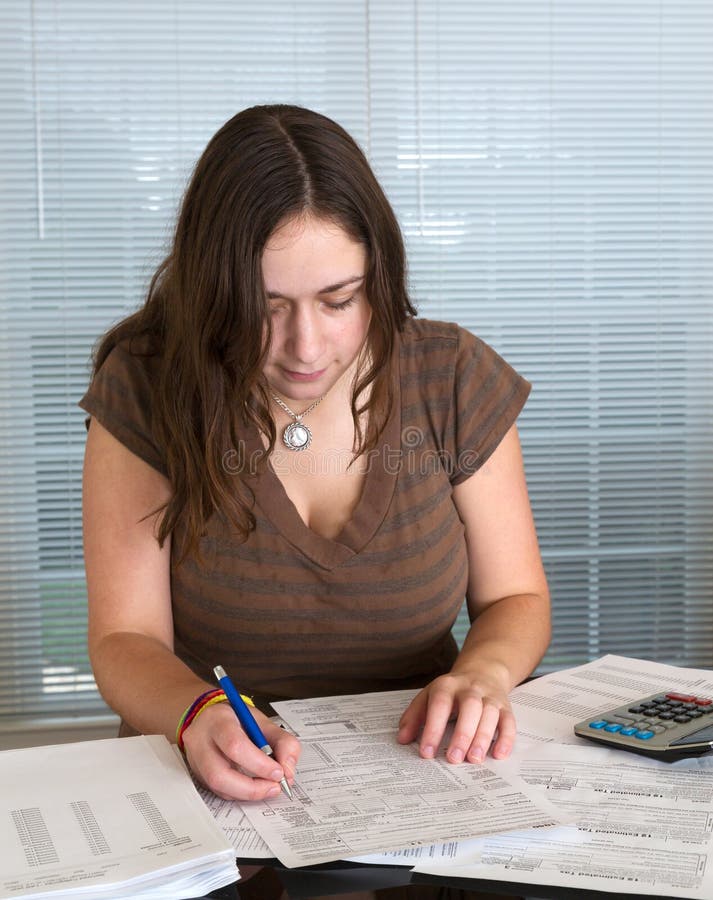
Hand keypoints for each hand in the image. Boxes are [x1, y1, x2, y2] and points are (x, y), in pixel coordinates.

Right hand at [183, 702, 300, 800]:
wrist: (211, 719)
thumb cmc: (236, 719)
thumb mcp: (262, 721)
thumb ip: (282, 742)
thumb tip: (287, 770)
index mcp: (218, 720)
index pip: (235, 745)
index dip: (259, 763)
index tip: (278, 772)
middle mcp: (200, 741)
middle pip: (219, 774)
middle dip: (251, 787)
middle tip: (274, 787)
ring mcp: (196, 760)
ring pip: (216, 788)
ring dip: (247, 793)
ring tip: (267, 788)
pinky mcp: (198, 775)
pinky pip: (219, 792)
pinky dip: (240, 793)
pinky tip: (253, 787)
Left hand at [397, 668, 514, 763]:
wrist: (483, 670)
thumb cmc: (452, 691)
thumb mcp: (429, 696)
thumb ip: (414, 716)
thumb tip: (402, 739)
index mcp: (447, 685)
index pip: (439, 704)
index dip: (433, 728)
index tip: (426, 753)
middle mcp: (470, 688)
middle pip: (469, 707)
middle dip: (462, 734)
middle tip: (453, 759)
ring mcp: (489, 697)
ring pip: (489, 714)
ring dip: (483, 737)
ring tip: (474, 759)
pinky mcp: (505, 706)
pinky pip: (509, 721)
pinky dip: (506, 738)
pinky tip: (499, 755)